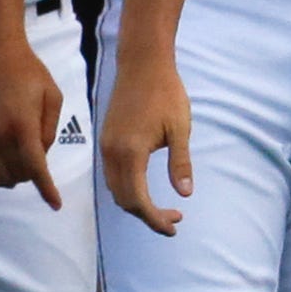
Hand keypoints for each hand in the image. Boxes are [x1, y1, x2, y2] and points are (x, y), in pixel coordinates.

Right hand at [0, 22, 67, 205]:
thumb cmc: (30, 72)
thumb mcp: (52, 97)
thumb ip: (49, 130)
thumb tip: (41, 156)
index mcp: (23, 126)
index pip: (36, 168)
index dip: (47, 189)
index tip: (56, 204)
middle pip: (18, 175)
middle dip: (33, 176)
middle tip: (39, 159)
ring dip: (15, 177)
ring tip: (23, 163)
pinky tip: (5, 168)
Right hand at [98, 48, 196, 237]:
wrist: (143, 64)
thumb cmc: (166, 93)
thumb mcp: (180, 129)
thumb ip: (180, 163)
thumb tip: (184, 194)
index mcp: (130, 152)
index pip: (138, 200)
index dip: (154, 219)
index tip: (173, 227)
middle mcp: (112, 153)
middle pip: (123, 200)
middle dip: (147, 216)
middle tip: (174, 219)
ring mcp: (105, 146)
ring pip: (115, 189)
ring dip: (136, 204)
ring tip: (164, 208)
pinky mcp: (106, 140)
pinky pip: (111, 175)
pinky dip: (127, 189)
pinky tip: (146, 188)